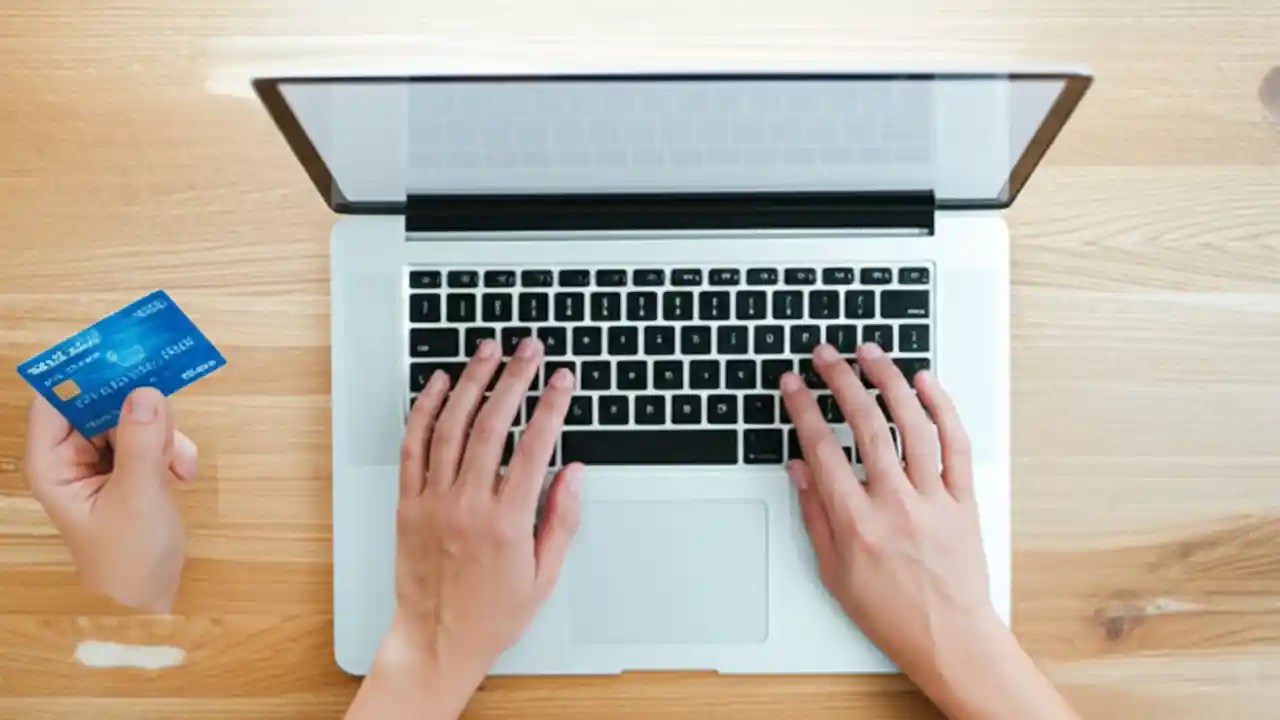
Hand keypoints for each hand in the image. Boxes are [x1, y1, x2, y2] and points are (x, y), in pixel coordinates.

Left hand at [24, 388, 197, 612]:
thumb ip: (141, 443)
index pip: (56, 401)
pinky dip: (172, 449)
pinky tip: (184, 474)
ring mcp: (103, 462)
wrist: (150, 598)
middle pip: (101, 403)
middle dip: (139, 411)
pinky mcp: (131, 468)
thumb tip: (146, 391)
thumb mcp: (137, 498)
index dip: (84, 375)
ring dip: (163, 434)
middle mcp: (72, 457)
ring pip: (132, 417)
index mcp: (52, 463)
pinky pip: (152, 436)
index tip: (122, 355)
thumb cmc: (128, 558)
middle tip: (168, 421)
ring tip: (178, 465)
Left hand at [347, 337, 580, 719]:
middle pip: (492, 424)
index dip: (551, 405)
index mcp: (507, 523)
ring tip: (488, 351)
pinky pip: (413, 447)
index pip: (534, 447)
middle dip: (514, 378)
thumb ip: (561, 519)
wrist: (436, 641)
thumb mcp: (544, 574)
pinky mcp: (408, 504)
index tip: (562, 379)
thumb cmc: (491, 614)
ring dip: (471, 381)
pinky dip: (424, 410)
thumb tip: (574, 472)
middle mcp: (467, 506)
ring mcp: (433, 502)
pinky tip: (437, 385)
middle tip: (529, 349)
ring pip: (451, 426)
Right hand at [782, 343, 1076, 719]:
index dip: (803, 409)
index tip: (792, 385)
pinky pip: (955, 445)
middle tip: (825, 355)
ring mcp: (932, 499)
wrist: (949, 637)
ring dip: (889, 382)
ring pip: (911, 425)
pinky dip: (942, 409)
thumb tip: (799, 468)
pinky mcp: (963, 500)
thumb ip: (814, 514)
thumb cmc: (891, 611)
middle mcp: (894, 505)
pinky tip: (926, 383)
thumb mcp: (833, 571)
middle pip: (864, 426)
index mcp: (856, 523)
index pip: (822, 449)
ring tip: (872, 354)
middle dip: (841, 381)